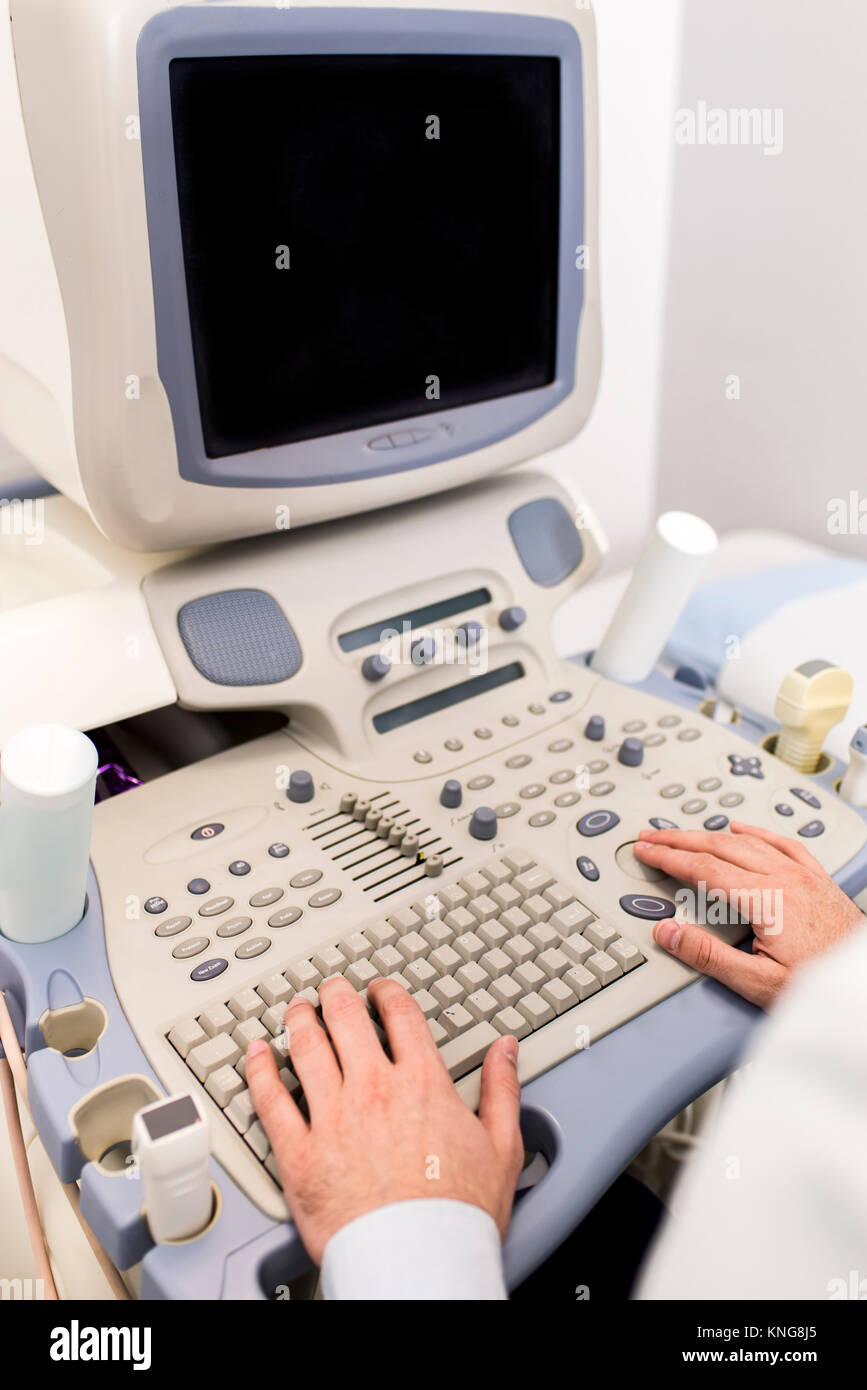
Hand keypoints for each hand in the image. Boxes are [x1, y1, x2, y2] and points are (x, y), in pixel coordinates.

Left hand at [245, 976, 523, 1263]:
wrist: (419, 1261)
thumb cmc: (458, 1214)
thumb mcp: (502, 1146)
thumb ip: (502, 1089)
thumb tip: (505, 1050)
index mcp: (421, 1082)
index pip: (399, 1015)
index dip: (386, 992)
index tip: (379, 990)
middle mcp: (373, 1089)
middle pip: (344, 1018)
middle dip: (335, 996)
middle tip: (330, 990)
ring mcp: (332, 1118)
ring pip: (305, 1048)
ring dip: (297, 1021)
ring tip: (295, 1010)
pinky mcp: (299, 1153)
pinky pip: (270, 1099)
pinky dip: (258, 1070)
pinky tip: (255, 1055)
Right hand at [633, 822, 864, 1007]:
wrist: (864, 983)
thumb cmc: (820, 983)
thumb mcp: (758, 983)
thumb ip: (708, 956)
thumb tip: (668, 932)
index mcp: (766, 899)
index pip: (703, 868)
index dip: (668, 857)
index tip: (645, 851)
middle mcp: (785, 878)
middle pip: (719, 846)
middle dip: (679, 838)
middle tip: (651, 836)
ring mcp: (804, 875)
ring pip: (747, 841)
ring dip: (710, 833)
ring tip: (685, 833)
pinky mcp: (817, 880)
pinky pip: (781, 843)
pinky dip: (755, 833)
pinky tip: (744, 829)